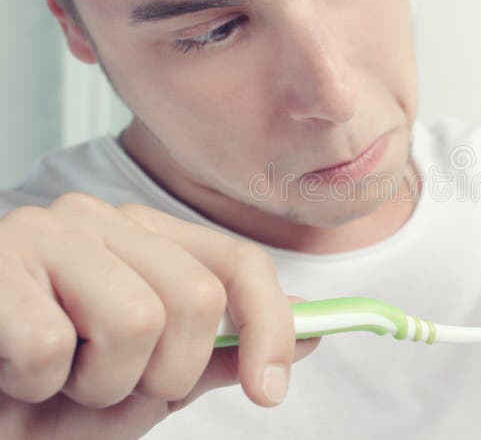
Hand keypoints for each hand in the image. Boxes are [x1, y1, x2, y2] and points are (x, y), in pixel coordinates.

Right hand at [0, 193, 318, 438]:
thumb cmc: (53, 396)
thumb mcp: (150, 381)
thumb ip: (223, 353)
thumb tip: (315, 328)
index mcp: (148, 239)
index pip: (240, 264)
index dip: (270, 326)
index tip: (270, 391)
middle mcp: (103, 219)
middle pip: (198, 299)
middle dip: (166, 374)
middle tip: (109, 385)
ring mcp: (47, 231)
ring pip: (136, 320)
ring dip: (102, 384)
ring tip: (60, 379)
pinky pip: (52, 345)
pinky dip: (37, 386)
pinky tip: (13, 372)